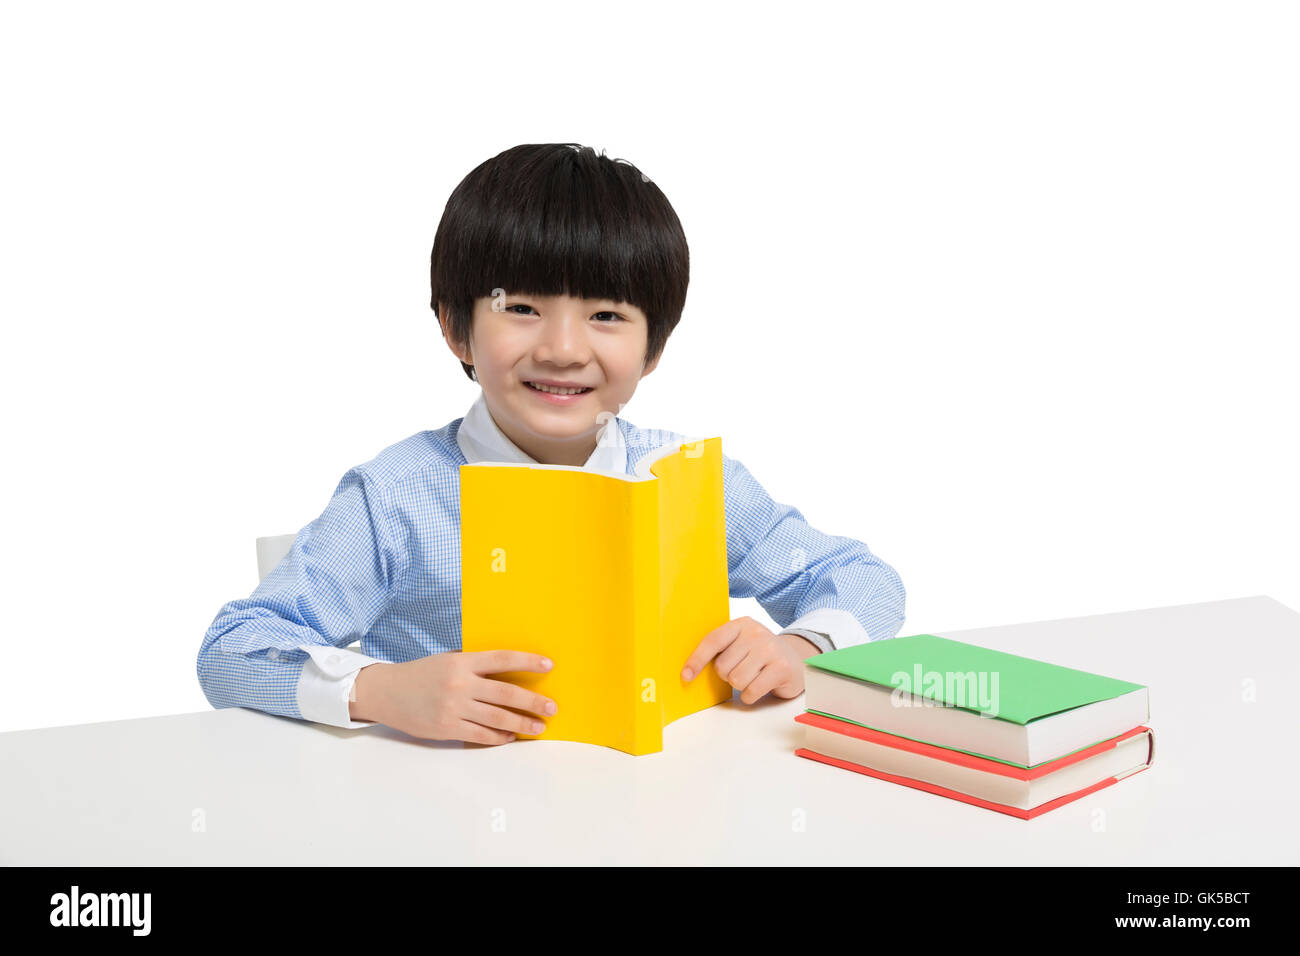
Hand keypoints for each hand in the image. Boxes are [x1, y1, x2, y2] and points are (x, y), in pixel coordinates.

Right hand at [351, 650, 557, 744]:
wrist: (387, 692)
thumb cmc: (421, 674)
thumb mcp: (448, 659)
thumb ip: (475, 665)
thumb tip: (510, 672)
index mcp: (463, 661)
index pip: (503, 659)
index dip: (528, 661)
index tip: (549, 665)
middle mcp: (461, 683)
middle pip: (506, 692)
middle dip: (533, 701)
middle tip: (552, 708)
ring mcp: (454, 707)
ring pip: (497, 718)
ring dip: (521, 723)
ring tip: (538, 727)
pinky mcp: (447, 728)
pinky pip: (480, 735)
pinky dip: (498, 737)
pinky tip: (510, 737)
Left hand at [681, 616, 820, 703]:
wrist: (797, 660)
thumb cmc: (760, 655)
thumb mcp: (742, 644)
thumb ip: (722, 649)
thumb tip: (689, 669)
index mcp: (741, 624)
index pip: (713, 641)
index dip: (697, 660)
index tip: (686, 676)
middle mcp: (756, 633)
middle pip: (723, 666)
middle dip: (727, 676)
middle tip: (743, 671)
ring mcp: (770, 649)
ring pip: (736, 680)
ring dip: (740, 686)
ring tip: (753, 678)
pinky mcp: (781, 668)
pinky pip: (751, 691)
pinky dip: (750, 696)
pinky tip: (760, 687)